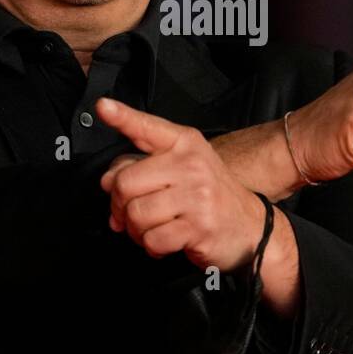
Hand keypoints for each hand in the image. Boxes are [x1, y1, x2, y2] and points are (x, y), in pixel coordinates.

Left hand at [96, 97, 266, 272]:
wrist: (249, 224)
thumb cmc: (208, 194)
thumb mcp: (180, 167)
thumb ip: (141, 165)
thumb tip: (108, 182)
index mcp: (184, 143)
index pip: (147, 127)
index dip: (122, 117)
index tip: (103, 107)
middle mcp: (191, 164)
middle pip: (126, 183)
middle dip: (119, 205)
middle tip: (129, 213)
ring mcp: (197, 195)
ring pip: (136, 215)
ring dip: (135, 230)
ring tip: (150, 228)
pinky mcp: (199, 227)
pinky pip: (153, 239)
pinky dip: (152, 246)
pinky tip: (164, 241)